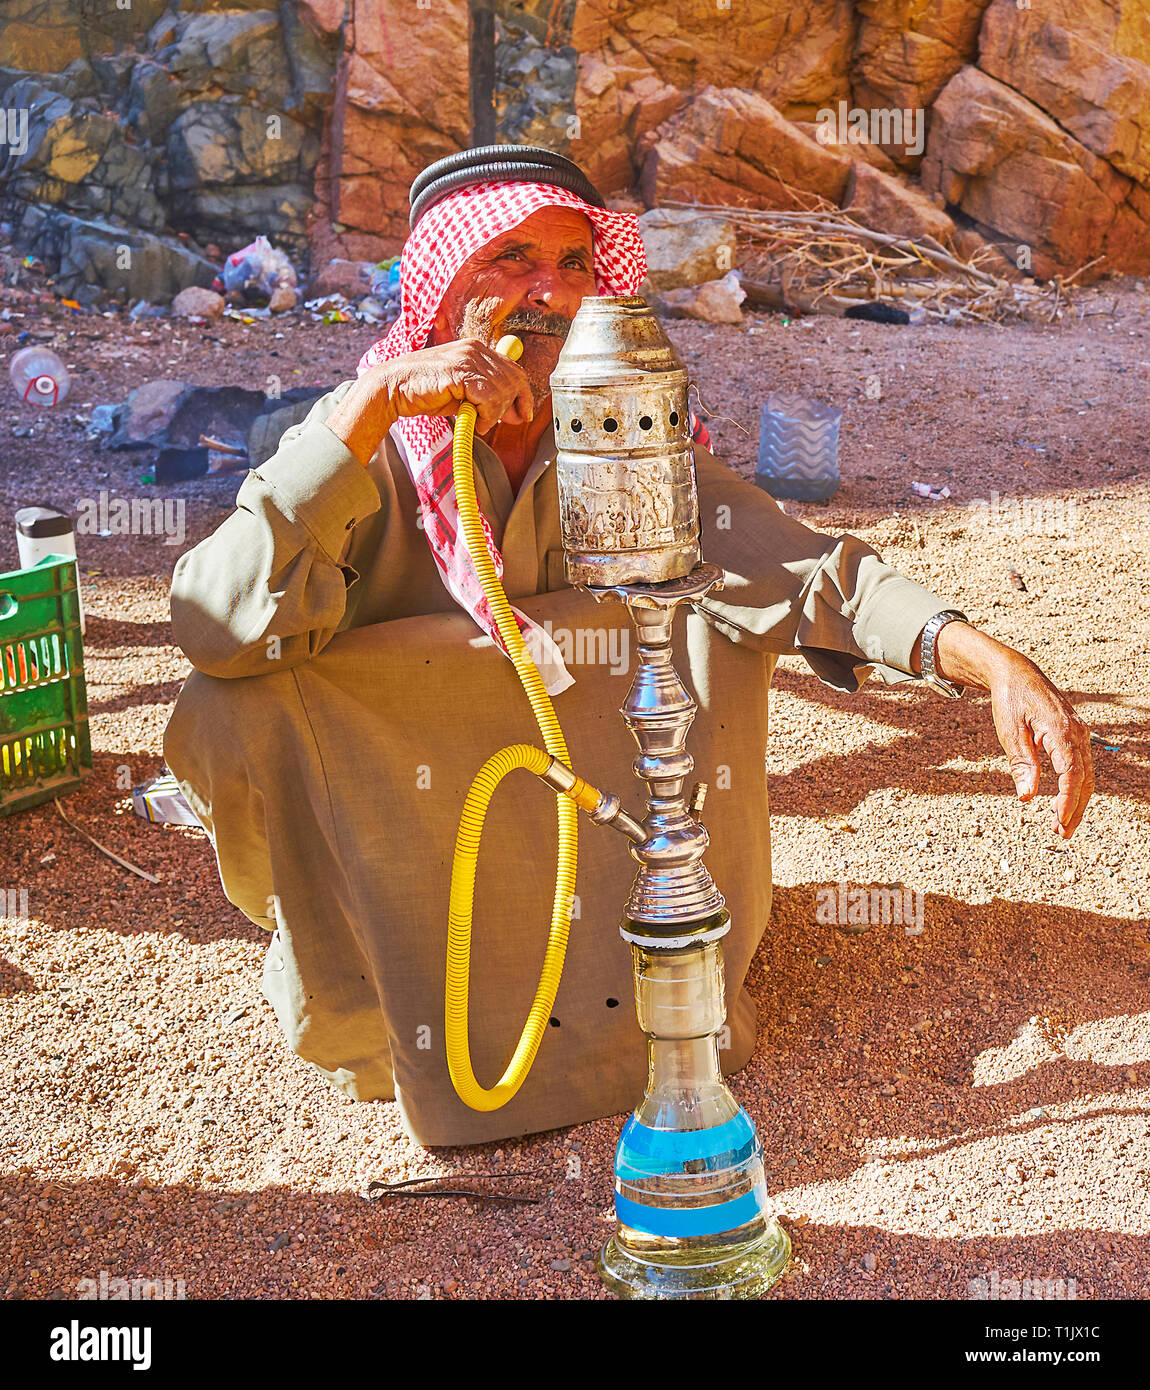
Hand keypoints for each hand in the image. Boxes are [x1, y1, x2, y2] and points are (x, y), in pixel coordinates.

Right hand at [326, 339, 534, 464]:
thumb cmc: (425, 391)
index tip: (524, 413)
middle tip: (505, 422)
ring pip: (502, 390)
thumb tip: (514, 411)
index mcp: (476, 349)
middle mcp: (474, 349)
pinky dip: (486, 415)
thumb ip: (487, 397)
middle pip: (513, 379)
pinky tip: (474, 421)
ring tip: (479, 423)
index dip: (523, 393)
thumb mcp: (462, 392)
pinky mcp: (459, 372)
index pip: (513, 369)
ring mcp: (467, 358)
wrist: (394, 388)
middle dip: (513, 405)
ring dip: (494, 414)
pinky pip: (488, 397)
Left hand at [930, 622, 1094, 837]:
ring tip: (1060, 825)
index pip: (1072, 773)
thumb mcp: (1009, 732)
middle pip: (1084, 778)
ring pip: (1085, 774)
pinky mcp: (1074, 736)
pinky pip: (1080, 766)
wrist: (1016, 673)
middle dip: (1074, 808)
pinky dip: (1074, 787)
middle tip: (1061, 833)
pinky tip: (1062, 803)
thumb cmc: (1010, 700)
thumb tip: (1027, 798)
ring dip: (1076, 801)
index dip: (1068, 799)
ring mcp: (1079, 733)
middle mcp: (1077, 732)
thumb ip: (1021, 764)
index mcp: (1061, 730)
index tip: (1060, 819)